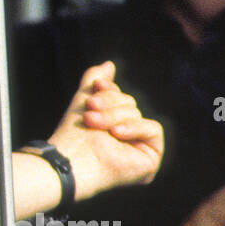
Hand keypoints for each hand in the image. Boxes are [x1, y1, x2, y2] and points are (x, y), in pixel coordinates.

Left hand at [49, 61, 163, 200]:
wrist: (71, 158)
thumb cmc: (72, 134)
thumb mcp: (84, 99)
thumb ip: (95, 80)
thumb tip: (109, 64)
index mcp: (113, 126)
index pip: (121, 99)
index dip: (110, 90)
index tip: (95, 87)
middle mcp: (128, 139)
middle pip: (130, 104)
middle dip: (109, 105)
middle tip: (88, 113)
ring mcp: (139, 150)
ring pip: (137, 114)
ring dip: (113, 116)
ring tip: (93, 123)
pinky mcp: (150, 160)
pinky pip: (153, 129)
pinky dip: (134, 127)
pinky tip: (116, 133)